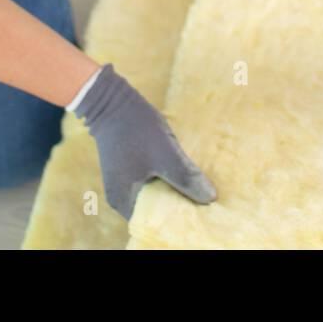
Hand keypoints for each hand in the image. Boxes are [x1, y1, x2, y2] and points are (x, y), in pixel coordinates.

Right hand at [73, 62, 217, 219]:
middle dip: (181, 204)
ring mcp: (124, 182)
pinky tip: (184, 172)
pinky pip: (153, 180)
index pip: (157, 222)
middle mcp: (122, 197)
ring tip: (198, 186)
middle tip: (205, 199)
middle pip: (158, 209)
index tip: (202, 211)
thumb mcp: (166, 154)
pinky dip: (168, 178)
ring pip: (157, 193)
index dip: (180, 218)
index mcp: (125, 202)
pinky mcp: (129, 168)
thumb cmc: (136, 129)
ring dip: (176, 189)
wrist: (112, 99)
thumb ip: (186, 178)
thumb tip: (210, 199)